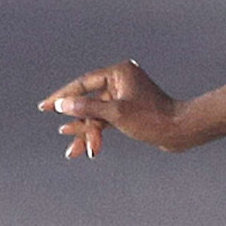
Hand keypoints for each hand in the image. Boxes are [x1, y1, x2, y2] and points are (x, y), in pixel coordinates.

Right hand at [39, 61, 183, 157]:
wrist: (181, 131)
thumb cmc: (152, 119)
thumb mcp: (116, 113)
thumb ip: (87, 108)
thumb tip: (62, 104)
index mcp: (119, 73)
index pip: (83, 84)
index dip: (62, 96)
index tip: (44, 107)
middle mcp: (121, 81)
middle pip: (89, 102)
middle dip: (78, 123)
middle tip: (63, 135)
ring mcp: (125, 96)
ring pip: (97, 114)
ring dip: (87, 133)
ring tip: (73, 152)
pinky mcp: (129, 110)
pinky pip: (106, 120)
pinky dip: (98, 132)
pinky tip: (87, 146)